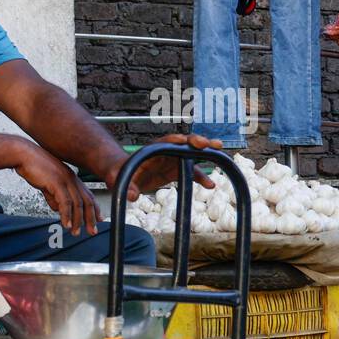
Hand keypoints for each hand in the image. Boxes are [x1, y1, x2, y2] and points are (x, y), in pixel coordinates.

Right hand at [14, 143, 98, 235]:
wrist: (23, 155)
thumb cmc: (32, 166)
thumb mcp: (46, 184)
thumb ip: (53, 196)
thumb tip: (57, 209)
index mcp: (71, 178)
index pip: (87, 195)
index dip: (94, 208)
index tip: (97, 220)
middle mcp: (71, 178)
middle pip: (87, 200)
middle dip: (91, 218)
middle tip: (92, 231)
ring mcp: (65, 180)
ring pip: (77, 203)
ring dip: (78, 220)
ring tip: (75, 232)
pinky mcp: (57, 183)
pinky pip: (65, 202)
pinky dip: (67, 215)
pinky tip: (66, 224)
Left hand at [103, 134, 224, 202]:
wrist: (121, 176)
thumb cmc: (117, 174)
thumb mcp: (117, 180)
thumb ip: (125, 187)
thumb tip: (133, 197)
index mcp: (151, 150)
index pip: (165, 142)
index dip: (176, 141)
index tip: (185, 142)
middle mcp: (164, 152)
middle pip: (184, 144)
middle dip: (197, 142)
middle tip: (211, 144)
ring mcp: (172, 160)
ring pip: (192, 155)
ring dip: (206, 154)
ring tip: (221, 154)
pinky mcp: (175, 170)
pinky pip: (191, 173)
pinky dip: (201, 178)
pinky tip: (211, 186)